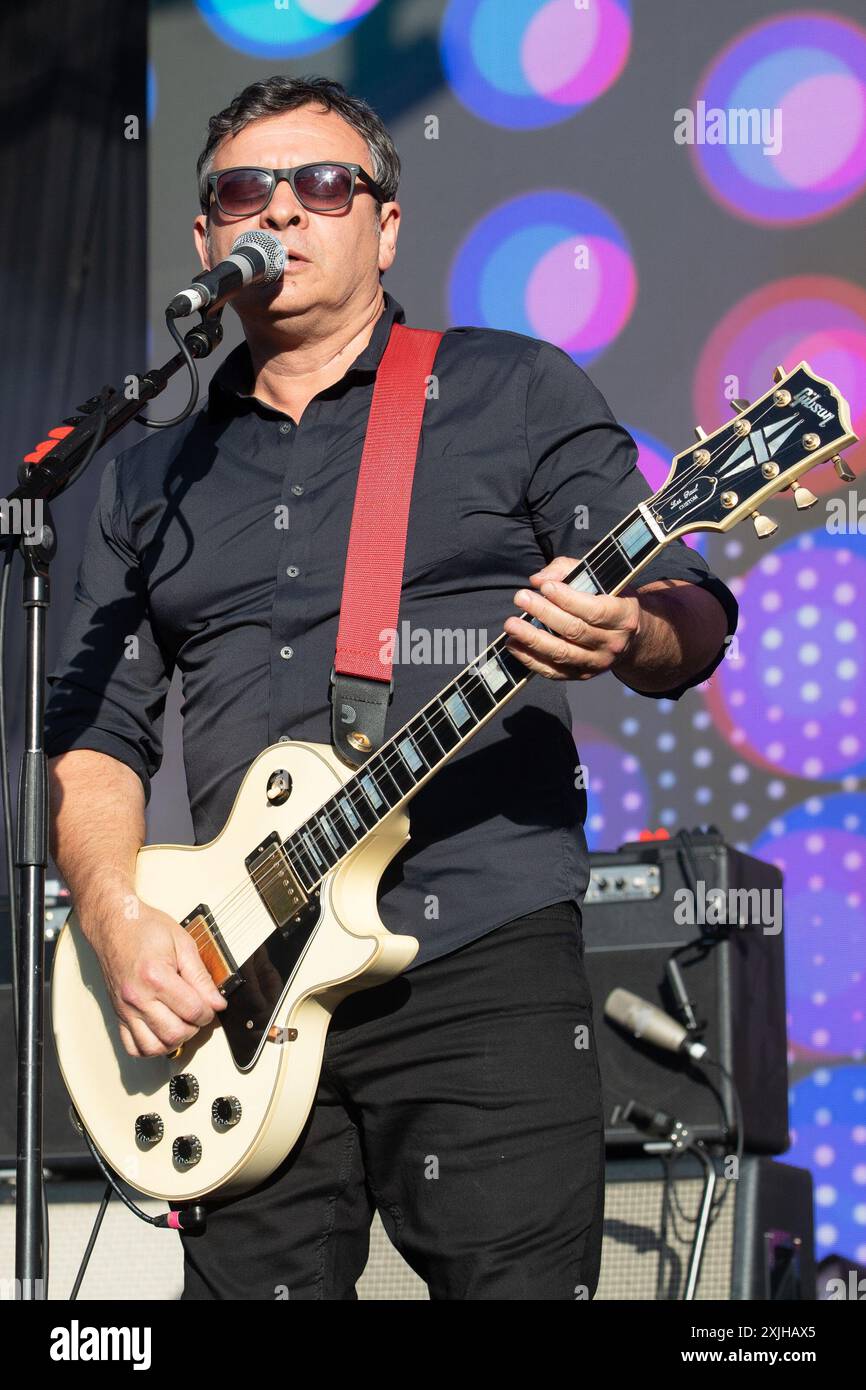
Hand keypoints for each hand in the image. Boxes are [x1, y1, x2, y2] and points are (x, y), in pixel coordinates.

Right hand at [87, 900, 226, 1057]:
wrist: (115, 924)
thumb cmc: (145, 928)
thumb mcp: (183, 943)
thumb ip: (201, 976)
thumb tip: (217, 1002)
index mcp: (155, 976)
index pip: (192, 1010)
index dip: (209, 1011)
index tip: (211, 1005)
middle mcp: (137, 997)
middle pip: (174, 1034)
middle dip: (194, 1027)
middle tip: (198, 1013)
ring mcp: (125, 1009)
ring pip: (153, 1047)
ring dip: (174, 1041)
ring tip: (181, 1023)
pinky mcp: (118, 1015)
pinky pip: (132, 1047)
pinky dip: (150, 1048)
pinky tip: (161, 1033)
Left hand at [503, 555, 640, 680]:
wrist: (632, 638)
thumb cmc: (610, 600)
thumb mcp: (600, 578)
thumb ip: (568, 570)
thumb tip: (538, 579)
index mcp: (623, 616)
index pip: (594, 610)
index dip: (567, 599)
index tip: (545, 587)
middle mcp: (612, 643)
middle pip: (574, 631)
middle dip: (544, 613)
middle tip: (520, 597)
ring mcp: (597, 663)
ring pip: (562, 654)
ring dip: (532, 639)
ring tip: (511, 625)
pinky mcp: (581, 675)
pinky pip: (553, 672)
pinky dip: (530, 659)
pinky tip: (513, 645)